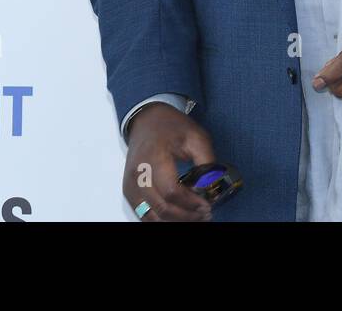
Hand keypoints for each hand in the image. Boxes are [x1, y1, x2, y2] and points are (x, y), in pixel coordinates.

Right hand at [123, 103, 216, 221]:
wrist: (146, 119)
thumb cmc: (171, 127)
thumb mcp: (196, 137)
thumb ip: (206, 161)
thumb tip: (212, 187)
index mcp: (154, 158)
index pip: (172, 191)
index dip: (191, 203)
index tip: (208, 205)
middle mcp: (138, 175)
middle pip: (162, 208)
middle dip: (186, 216)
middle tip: (205, 214)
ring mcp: (130, 186)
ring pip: (151, 217)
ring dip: (175, 221)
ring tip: (194, 217)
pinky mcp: (129, 192)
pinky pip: (144, 215)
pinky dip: (162, 220)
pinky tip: (178, 216)